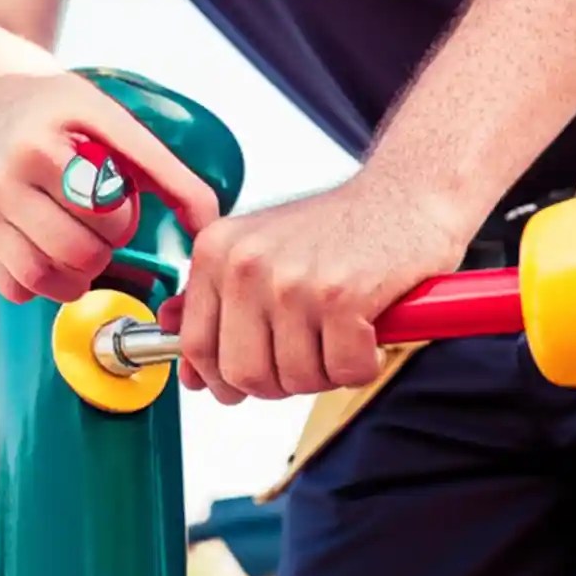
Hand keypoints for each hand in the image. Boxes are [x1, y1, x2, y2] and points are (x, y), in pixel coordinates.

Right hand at [0, 73, 217, 302]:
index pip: (107, 207)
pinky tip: (51, 256)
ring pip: (46, 275)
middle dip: (104, 246)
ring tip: (80, 245)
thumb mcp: (112, 122)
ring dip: (77, 274)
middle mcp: (12, 173)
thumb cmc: (56, 115)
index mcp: (49, 141)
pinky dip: (45, 285)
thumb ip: (168, 173)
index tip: (120, 202)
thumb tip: (209, 226)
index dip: (125, 216)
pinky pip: (18, 288)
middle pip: (81, 250)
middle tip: (99, 225)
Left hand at [161, 173, 470, 404]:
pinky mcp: (344, 297)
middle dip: (280, 381)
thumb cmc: (338, 228)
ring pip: (296, 379)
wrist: (407, 194)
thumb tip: (168, 335)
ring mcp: (294, 282)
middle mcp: (248, 265)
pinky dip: (363, 365)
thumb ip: (211, 295)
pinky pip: (345, 371)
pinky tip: (369, 334)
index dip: (222, 378)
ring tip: (342, 336)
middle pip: (243, 375)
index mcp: (217, 251)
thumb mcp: (258, 249)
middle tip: (309, 355)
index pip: (195, 346)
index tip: (245, 380)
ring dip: (327, 373)